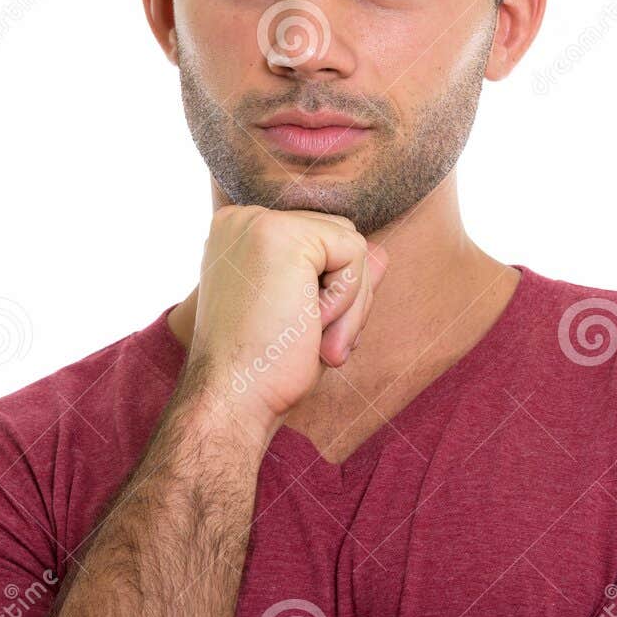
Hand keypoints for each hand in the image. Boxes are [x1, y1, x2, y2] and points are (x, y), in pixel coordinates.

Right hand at [186, 204, 388, 431]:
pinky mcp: (282, 235)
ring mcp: (259, 222)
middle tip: (313, 342)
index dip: (328, 291)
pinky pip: (354, 254)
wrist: (234, 397)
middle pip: (338, 237)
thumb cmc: (267, 366)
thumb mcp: (310, 316)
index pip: (318, 241)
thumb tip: (382, 253)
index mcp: (240, 235)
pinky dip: (347, 301)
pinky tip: (310, 325)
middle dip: (345, 295)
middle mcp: (244, 219)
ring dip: (348, 302)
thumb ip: (342, 278)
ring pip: (351, 245)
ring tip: (312, 339)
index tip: (300, 335)